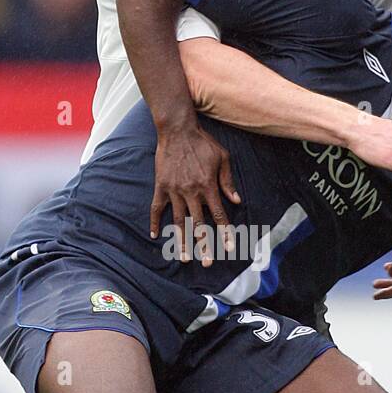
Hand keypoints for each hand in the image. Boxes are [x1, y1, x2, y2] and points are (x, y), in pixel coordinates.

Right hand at [151, 122, 240, 265]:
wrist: (177, 130)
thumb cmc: (202, 142)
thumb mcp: (222, 158)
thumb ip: (228, 181)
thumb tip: (237, 201)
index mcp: (208, 186)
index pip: (219, 215)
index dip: (225, 233)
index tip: (229, 248)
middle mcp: (191, 192)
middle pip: (199, 224)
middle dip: (205, 245)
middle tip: (208, 263)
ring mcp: (174, 191)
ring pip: (179, 221)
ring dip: (182, 241)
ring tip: (185, 258)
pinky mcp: (161, 186)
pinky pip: (156, 208)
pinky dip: (154, 222)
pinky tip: (154, 235)